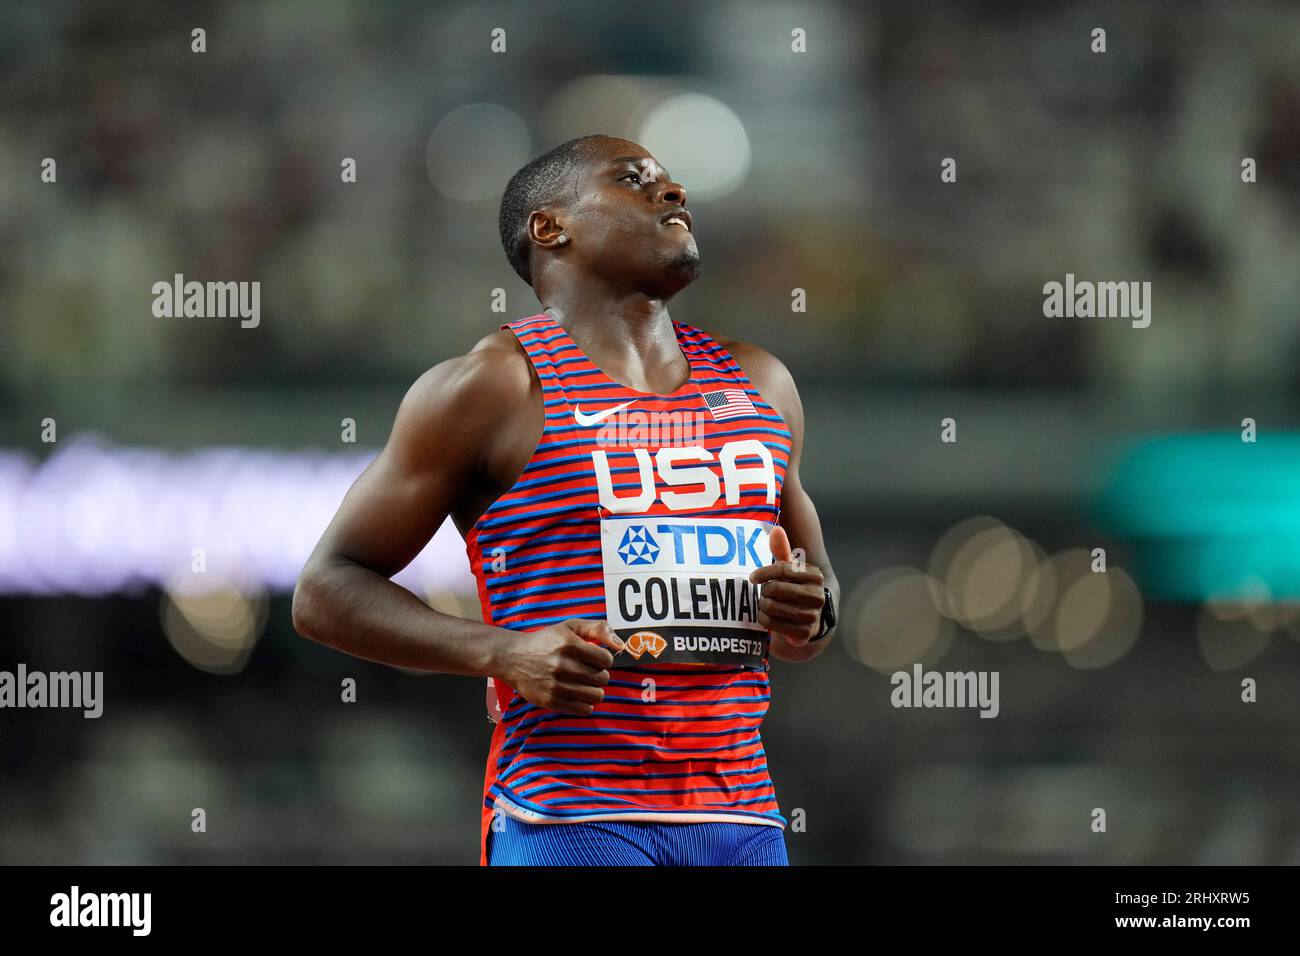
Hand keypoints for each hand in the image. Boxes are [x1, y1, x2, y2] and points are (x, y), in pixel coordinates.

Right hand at [496, 618, 623, 715]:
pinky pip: (584, 710)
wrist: (513, 658)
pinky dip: (585, 703)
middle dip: (600, 675)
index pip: (606, 659)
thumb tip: (621, 645)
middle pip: (602, 678)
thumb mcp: (570, 626)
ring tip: (585, 683)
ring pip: (596, 696)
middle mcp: (562, 665)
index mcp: (569, 644)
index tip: (594, 658)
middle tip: (588, 671)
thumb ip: (598, 629)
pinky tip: (577, 694)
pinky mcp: (550, 702)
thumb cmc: (547, 641)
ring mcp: (555, 685)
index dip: (604, 659)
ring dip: (595, 690)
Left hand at [749, 525, 824, 646]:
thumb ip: (782, 549)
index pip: (782, 569)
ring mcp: (813, 615)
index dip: (763, 573)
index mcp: (815, 575)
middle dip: (764, 591)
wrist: (807, 616)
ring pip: (772, 607)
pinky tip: (765, 616)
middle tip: (764, 593)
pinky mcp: (804, 633)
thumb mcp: (790, 568)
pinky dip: (764, 620)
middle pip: (776, 589)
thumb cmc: (794, 586)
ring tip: (765, 604)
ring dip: (763, 605)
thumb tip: (776, 530)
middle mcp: (818, 596)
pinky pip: (773, 624)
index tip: (752, 578)